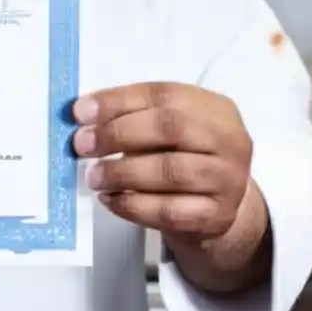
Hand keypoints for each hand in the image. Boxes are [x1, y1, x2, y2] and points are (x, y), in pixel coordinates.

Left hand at [72, 83, 253, 240]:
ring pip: (170, 171)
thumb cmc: (184, 157)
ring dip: (122, 172)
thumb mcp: (167, 128)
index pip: (163, 94)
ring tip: (95, 176)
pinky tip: (111, 199)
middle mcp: (230, 140)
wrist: (215, 207)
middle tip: (83, 144)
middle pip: (170, 128)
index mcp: (215, 108)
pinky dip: (132, 205)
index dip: (118, 101)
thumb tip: (84, 114)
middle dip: (118, 133)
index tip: (81, 111)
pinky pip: (168, 210)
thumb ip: (131, 116)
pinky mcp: (217, 216)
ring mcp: (228, 180)